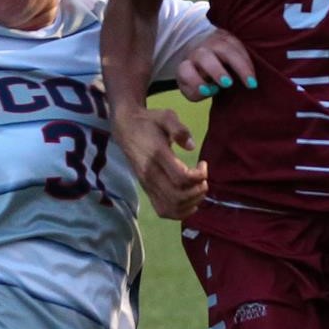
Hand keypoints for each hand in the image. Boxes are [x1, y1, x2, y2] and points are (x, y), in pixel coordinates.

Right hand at [113, 103, 208, 220]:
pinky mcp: (147, 190)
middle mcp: (151, 174)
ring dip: (191, 202)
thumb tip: (191, 146)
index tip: (203, 164)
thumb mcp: (166, 116)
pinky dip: (180, 212)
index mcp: (157, 156)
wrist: (125, 128)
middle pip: (178, 197)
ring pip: (172, 207)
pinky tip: (190, 202)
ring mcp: (147, 185)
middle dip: (198, 191)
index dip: (199, 176)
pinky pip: (163, 211)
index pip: (182, 178)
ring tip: (198, 188)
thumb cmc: (149, 122)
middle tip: (203, 178)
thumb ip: (179, 129)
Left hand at [173, 30, 258, 101]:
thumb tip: (212, 89)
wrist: (200, 49)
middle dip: (216, 70)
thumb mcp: (192, 88)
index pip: (186, 71)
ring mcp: (213, 42)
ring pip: (226, 49)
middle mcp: (198, 51)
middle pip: (205, 57)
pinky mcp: (227, 37)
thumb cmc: (198, 76)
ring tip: (250, 83)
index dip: (195, 81)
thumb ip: (196, 93)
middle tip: (228, 84)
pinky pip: (238, 46)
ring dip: (240, 66)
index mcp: (186, 65)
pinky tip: (252, 74)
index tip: (208, 92)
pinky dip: (247, 61)